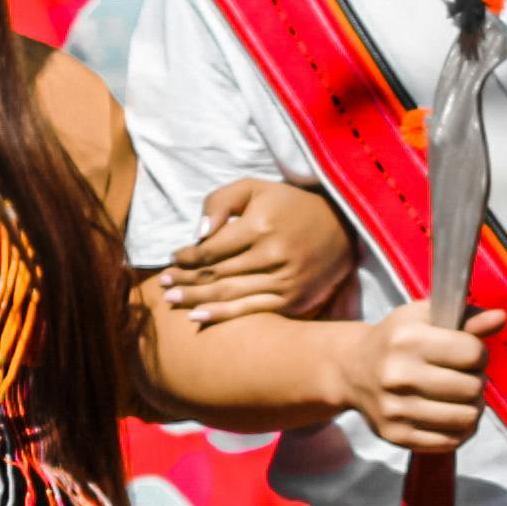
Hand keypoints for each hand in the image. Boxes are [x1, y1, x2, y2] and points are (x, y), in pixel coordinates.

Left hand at [158, 178, 357, 326]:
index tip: (173, 259)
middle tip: (162, 284)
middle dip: (184, 280)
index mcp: (260, 226)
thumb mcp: (256, 188)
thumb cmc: (290, 205)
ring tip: (170, 300)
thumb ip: (221, 202)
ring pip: (228, 293)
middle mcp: (272, 255)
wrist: (345, 227)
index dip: (186, 257)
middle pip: (215, 273)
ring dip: (195, 298)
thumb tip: (197, 234)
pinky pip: (251, 309)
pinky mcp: (294, 298)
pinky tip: (198, 317)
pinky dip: (222, 315)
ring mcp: (285, 280)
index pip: (210, 248)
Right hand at [345, 309, 498, 453]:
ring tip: (459, 395)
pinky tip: (449, 413)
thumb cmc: (397, 340)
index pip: (473, 353)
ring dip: (472, 406)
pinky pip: (451, 441)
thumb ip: (467, 319)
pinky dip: (459, 429)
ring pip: (467, 417)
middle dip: (477, 380)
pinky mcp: (397, 436)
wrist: (351, 370)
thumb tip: (500, 318)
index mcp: (407, 340)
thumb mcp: (426, 318)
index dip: (479, 353)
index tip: (468, 353)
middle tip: (463, 376)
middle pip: (473, 388)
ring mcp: (396, 409)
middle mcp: (398, 376)